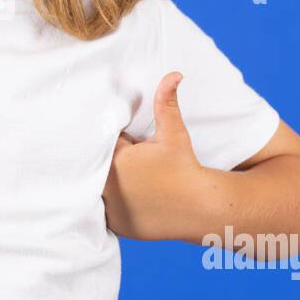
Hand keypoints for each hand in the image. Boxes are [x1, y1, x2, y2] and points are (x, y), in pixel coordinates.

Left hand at [102, 71, 211, 240]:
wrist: (200, 207)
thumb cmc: (185, 167)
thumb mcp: (173, 134)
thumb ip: (166, 104)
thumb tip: (173, 74)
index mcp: (115, 161)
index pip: (103, 146)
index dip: (116, 143)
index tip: (127, 142)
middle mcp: (107, 187)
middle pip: (99, 169)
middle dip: (110, 163)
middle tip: (132, 162)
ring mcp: (111, 209)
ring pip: (99, 191)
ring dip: (108, 185)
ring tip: (131, 181)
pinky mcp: (117, 225)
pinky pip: (106, 213)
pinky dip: (112, 206)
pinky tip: (127, 200)